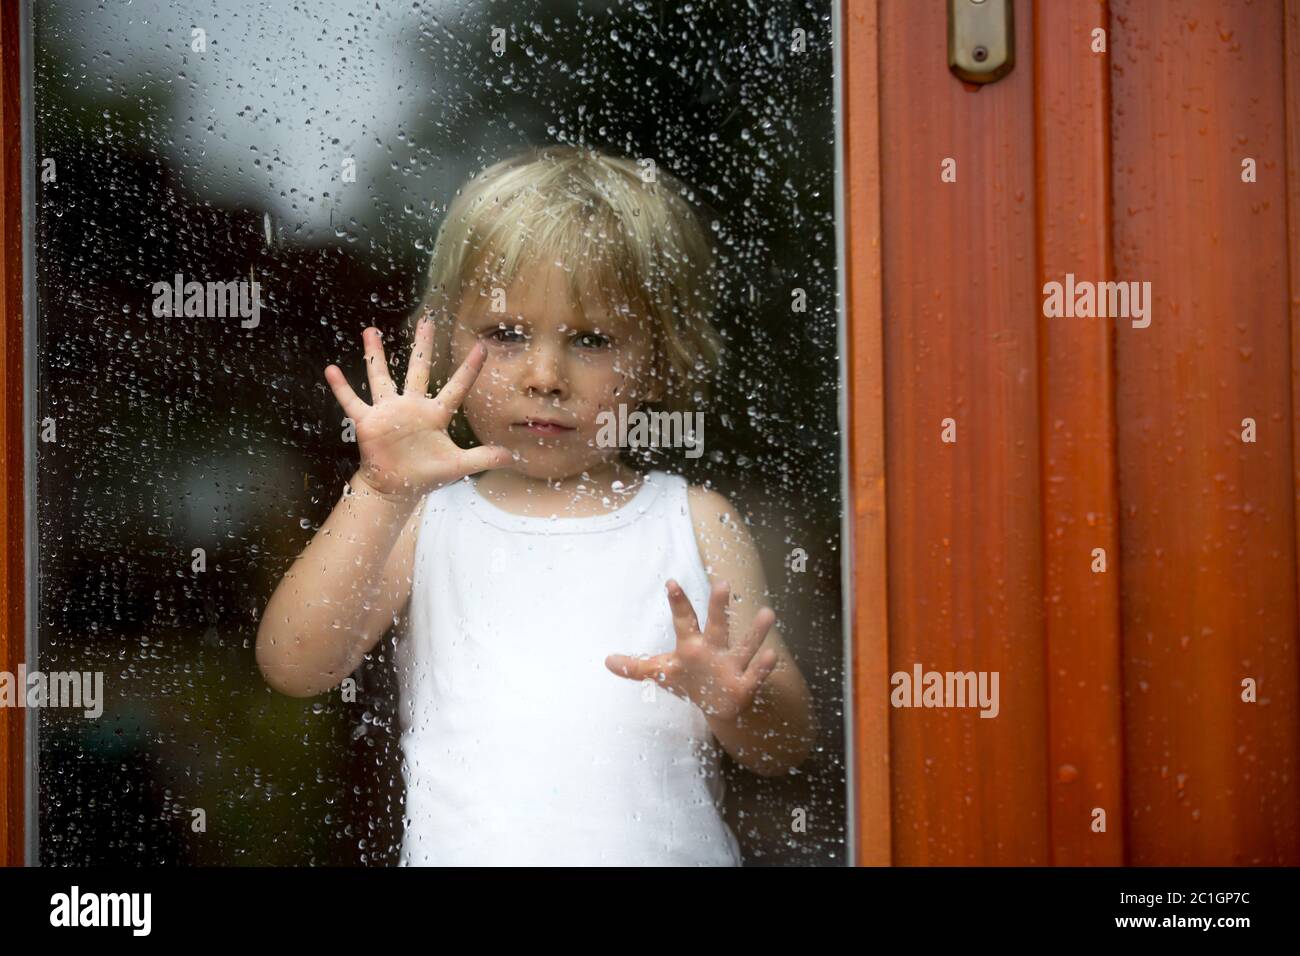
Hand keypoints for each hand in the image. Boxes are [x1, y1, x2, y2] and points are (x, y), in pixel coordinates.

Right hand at [325, 318, 512, 501]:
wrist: (395, 488)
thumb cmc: (425, 475)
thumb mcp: (458, 466)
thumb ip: (483, 457)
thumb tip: (512, 457)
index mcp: (435, 414)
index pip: (457, 387)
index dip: (470, 368)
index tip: (481, 347)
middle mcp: (412, 406)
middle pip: (419, 370)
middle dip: (422, 346)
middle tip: (426, 320)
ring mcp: (388, 411)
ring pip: (381, 377)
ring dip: (376, 355)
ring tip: (371, 330)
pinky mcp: (368, 422)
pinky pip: (352, 401)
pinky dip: (341, 387)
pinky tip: (331, 369)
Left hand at [605, 579, 778, 721]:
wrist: (717, 706)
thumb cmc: (690, 681)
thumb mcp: (662, 672)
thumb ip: (636, 666)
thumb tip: (606, 660)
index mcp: (691, 645)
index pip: (683, 620)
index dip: (677, 603)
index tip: (671, 582)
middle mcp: (713, 649)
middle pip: (716, 625)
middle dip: (717, 607)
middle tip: (722, 583)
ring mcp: (731, 665)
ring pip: (743, 646)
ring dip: (755, 632)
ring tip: (767, 613)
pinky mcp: (744, 685)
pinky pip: (755, 675)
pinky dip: (764, 667)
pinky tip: (773, 655)